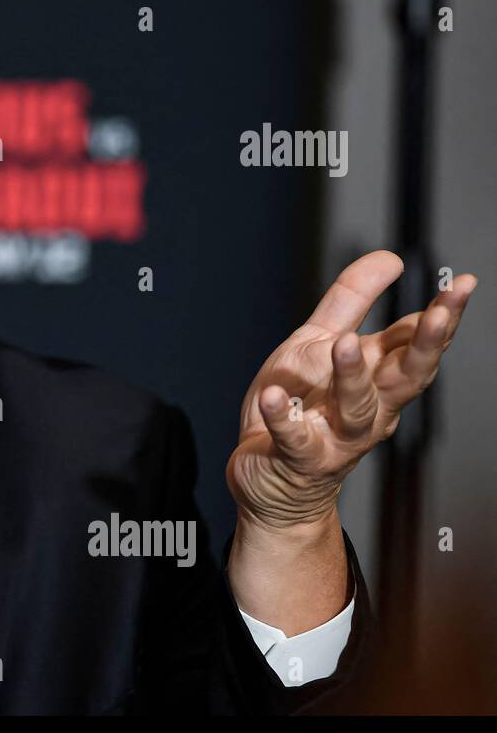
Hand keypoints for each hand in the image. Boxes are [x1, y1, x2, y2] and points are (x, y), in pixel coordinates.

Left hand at [227, 251, 476, 531]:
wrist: (268, 474)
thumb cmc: (300, 404)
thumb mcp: (318, 342)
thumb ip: (351, 301)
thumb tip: (392, 257)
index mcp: (377, 377)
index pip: (416, 343)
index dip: (442, 315)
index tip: (464, 284)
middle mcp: (369, 409)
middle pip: (408, 377)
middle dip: (428, 345)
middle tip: (440, 313)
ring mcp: (337, 436)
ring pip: (358, 408)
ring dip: (354, 376)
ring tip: (345, 346)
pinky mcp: (300, 457)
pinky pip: (295, 438)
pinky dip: (284, 418)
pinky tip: (273, 397)